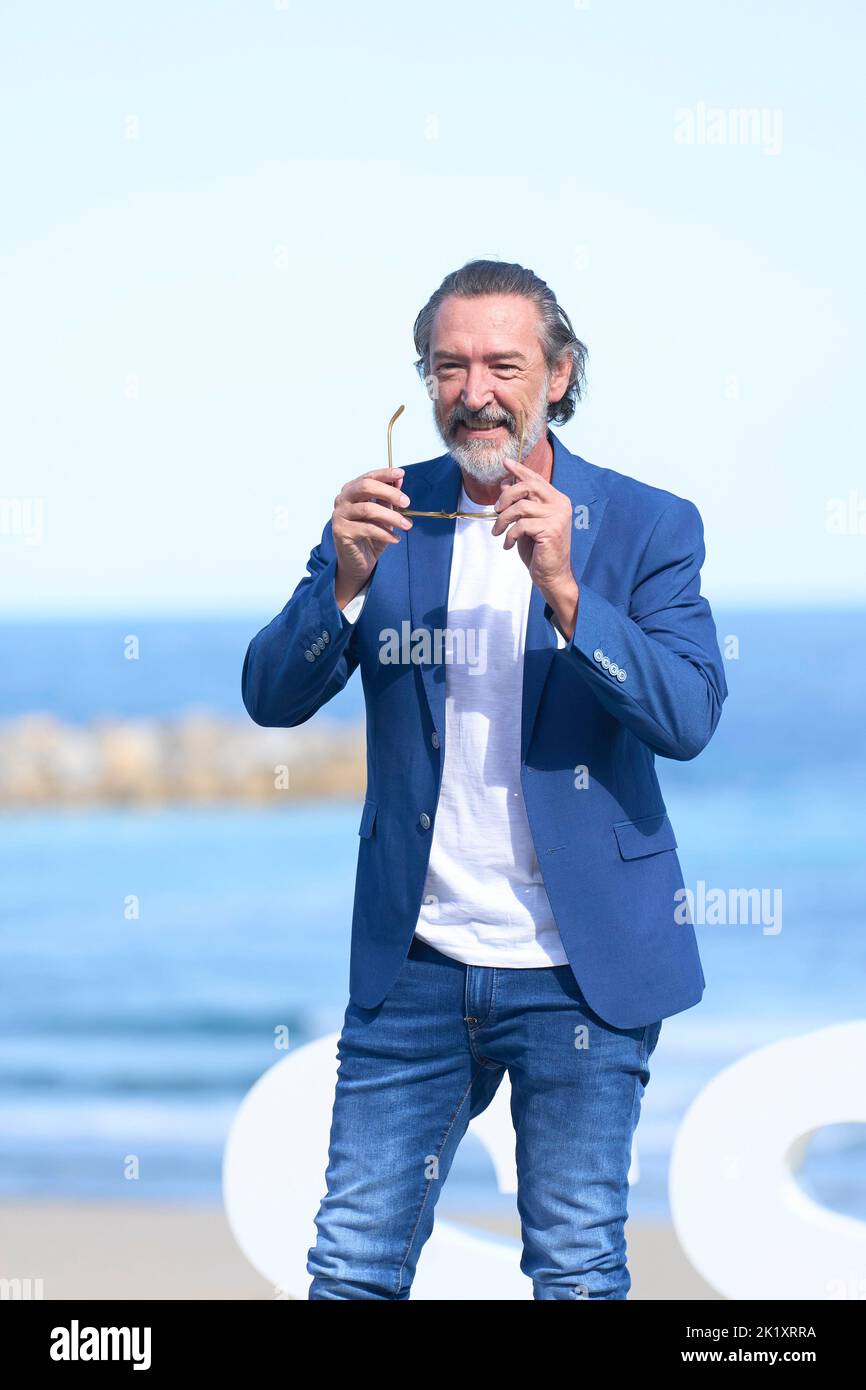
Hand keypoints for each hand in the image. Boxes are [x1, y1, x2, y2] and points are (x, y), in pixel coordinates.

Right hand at [332, 467, 411, 607]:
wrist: (358, 562)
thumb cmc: (370, 536)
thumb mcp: (383, 514)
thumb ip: (388, 498)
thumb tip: (399, 480)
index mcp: (351, 491)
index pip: (368, 477)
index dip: (384, 474)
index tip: (401, 474)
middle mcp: (342, 500)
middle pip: (365, 487)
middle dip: (389, 492)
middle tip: (406, 503)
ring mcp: (340, 515)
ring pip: (368, 509)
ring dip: (391, 517)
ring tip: (407, 525)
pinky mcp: (341, 532)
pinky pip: (367, 529)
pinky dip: (385, 534)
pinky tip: (396, 539)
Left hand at [490, 457, 579, 636]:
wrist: (552, 575)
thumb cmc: (539, 551)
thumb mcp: (525, 523)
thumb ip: (518, 504)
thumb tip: (504, 484)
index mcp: (557, 500)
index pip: (536, 479)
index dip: (520, 470)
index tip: (505, 463)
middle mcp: (560, 504)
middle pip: (527, 486)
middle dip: (506, 495)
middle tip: (495, 509)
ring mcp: (557, 516)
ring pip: (520, 507)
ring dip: (503, 519)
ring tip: (497, 532)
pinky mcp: (551, 530)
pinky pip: (521, 525)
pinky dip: (509, 535)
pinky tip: (508, 545)